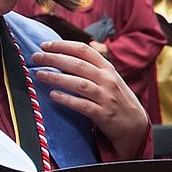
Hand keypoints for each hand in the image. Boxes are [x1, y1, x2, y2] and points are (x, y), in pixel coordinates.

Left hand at [32, 39, 148, 159]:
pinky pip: (82, 105)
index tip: (45, 45)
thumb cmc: (118, 100)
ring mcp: (106, 97)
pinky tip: (53, 95)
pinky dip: (67, 99)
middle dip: (54, 58)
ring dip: (57, 78)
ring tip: (39, 75)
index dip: (63, 46)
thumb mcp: (111, 80)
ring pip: (79, 83)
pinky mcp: (103, 114)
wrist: (135, 126)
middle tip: (36, 57)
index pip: (84, 50)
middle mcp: (108, 80)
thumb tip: (69, 53)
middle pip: (78, 64)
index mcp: (108, 69)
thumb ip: (94, 68)